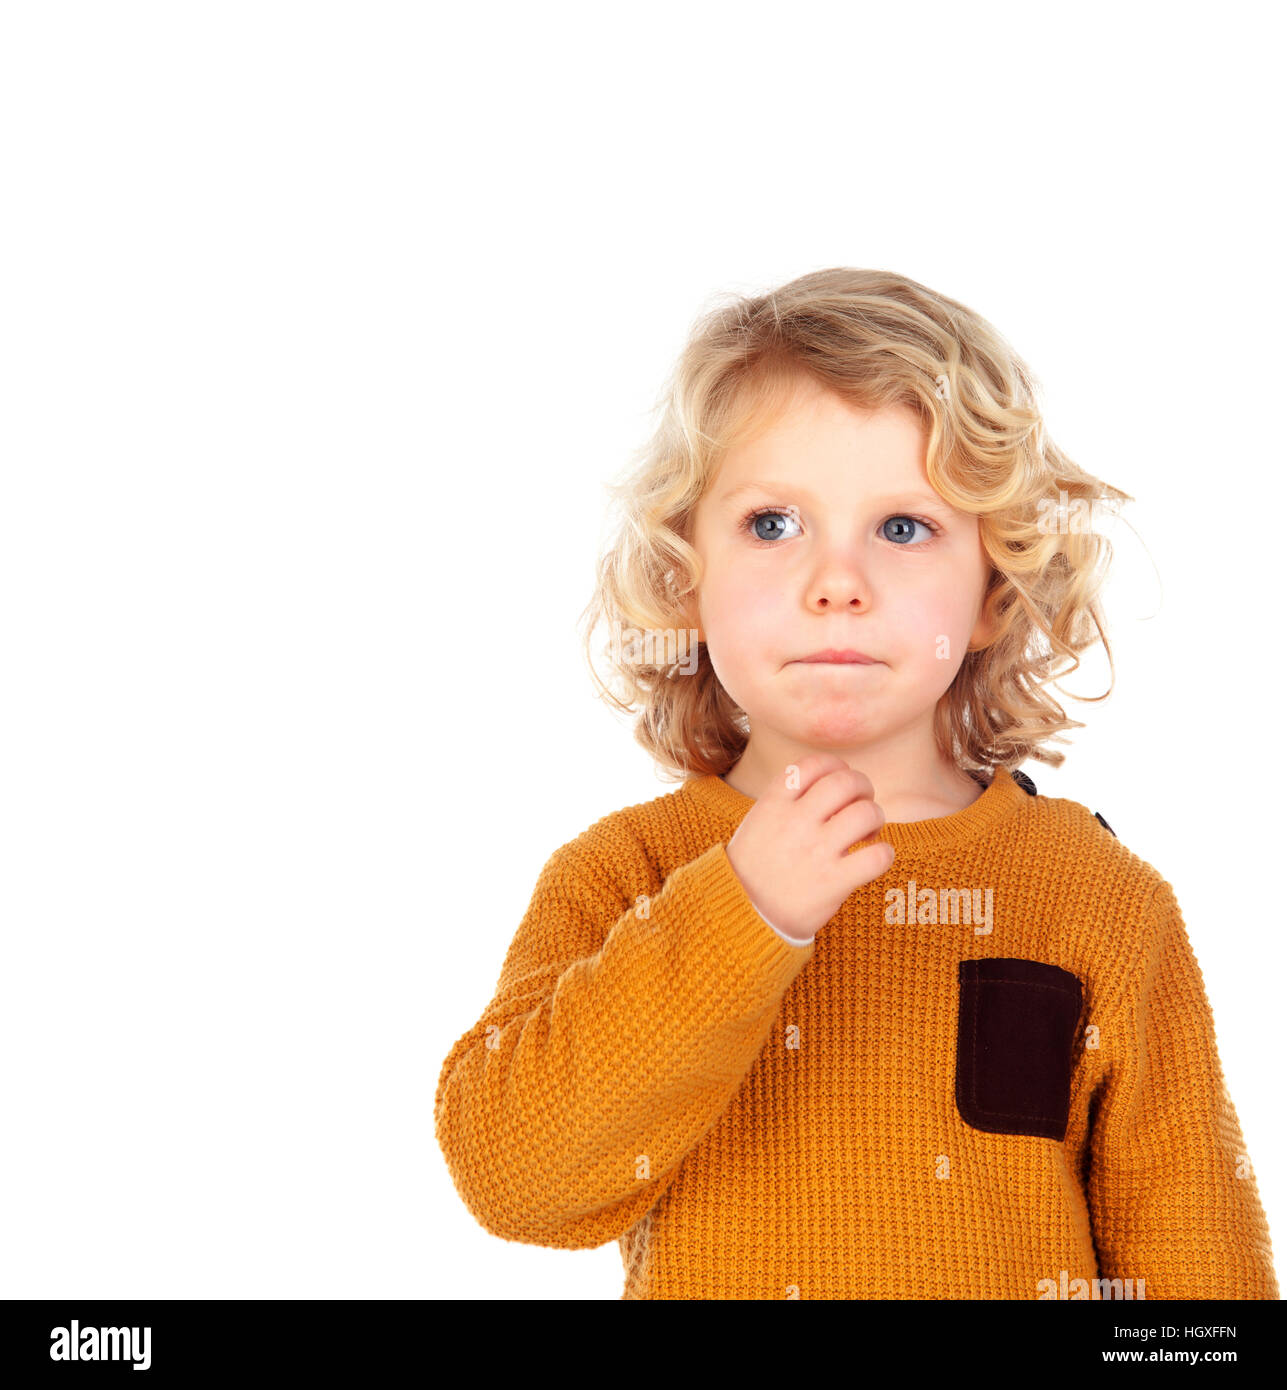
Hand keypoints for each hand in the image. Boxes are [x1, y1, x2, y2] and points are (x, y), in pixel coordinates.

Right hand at [725, 753, 894, 941]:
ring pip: (866, 813)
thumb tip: (831, 781)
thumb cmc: (755, 866)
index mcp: (774, 804)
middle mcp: (795, 822)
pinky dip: (884, 853)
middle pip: (845, 782)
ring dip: (875, 818)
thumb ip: (789, 799)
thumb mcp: (759, 821)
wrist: (743, 914)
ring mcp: (815, 852)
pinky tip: (874, 857)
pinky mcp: (833, 883)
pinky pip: (877, 856)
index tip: (841, 779)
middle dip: (863, 787)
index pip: (814, 765)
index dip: (836, 766)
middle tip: (862, 803)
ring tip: (868, 832)